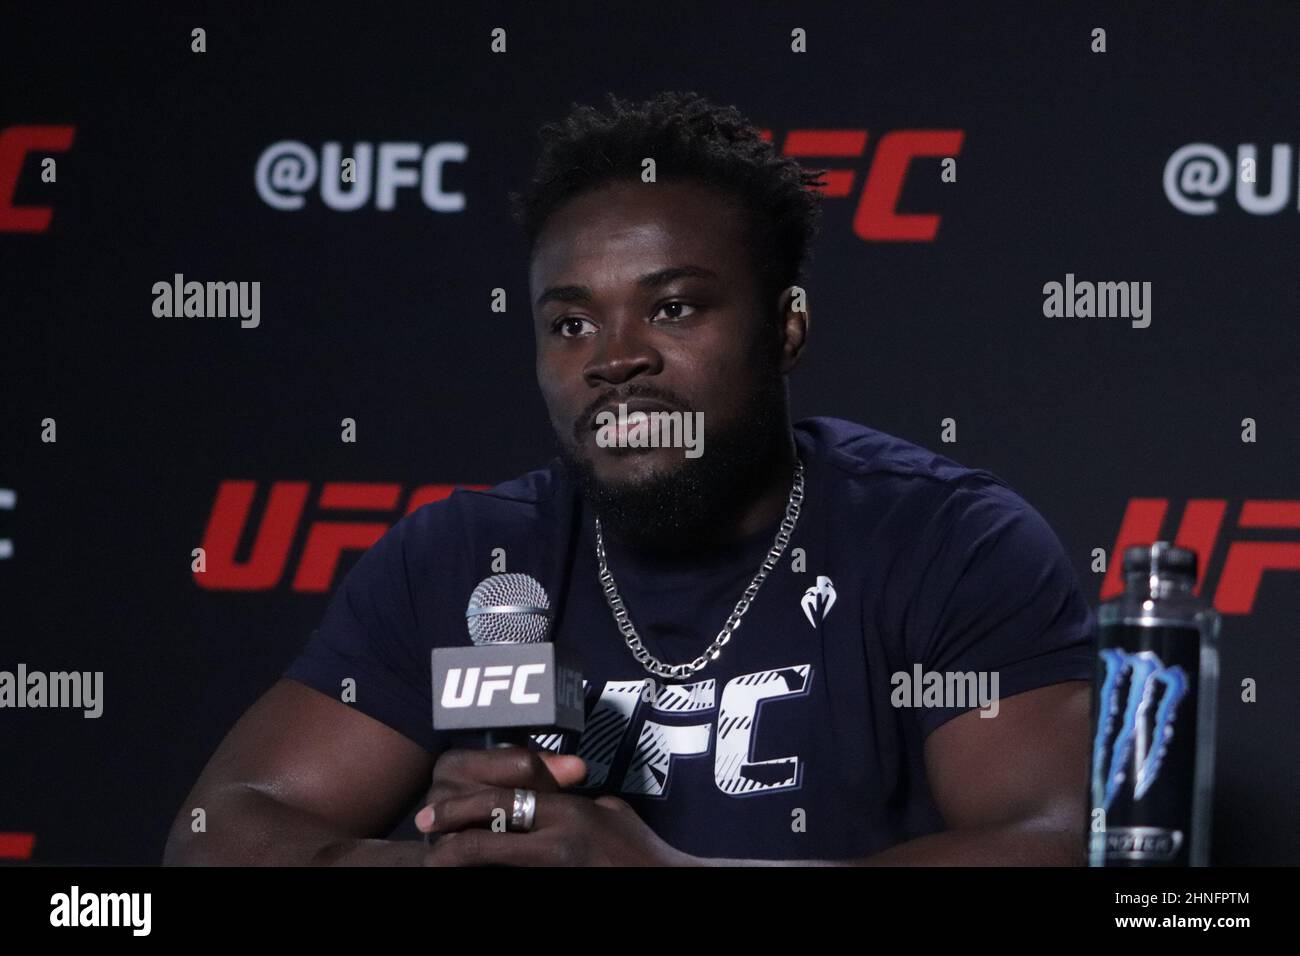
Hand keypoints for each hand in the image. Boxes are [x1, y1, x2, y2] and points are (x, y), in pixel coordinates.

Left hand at [414, 747, 692, 865]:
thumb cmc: (645, 853)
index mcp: (571, 812)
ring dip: (462, 862)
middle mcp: (561, 838)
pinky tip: (472, 875)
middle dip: (448, 834)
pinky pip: (511, 877)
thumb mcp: (612, 814)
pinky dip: (488, 875)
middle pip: (489, 830)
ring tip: (438, 862)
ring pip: (493, 860)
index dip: (461, 808)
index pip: (504, 799)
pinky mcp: (558, 883)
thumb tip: (554, 794)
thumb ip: (579, 802)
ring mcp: (559, 866)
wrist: (668, 884)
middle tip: (424, 837)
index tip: (433, 817)